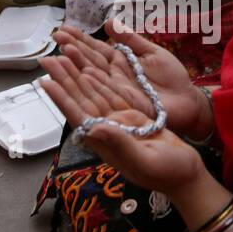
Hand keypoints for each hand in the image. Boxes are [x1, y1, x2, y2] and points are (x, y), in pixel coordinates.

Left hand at [38, 72, 204, 195]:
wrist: (187, 175)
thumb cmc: (168, 172)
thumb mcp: (145, 161)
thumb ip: (121, 144)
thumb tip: (95, 128)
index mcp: (106, 142)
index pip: (79, 116)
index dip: (61, 99)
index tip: (45, 81)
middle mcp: (107, 131)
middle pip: (81, 101)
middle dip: (64, 80)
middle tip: (47, 58)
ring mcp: (118, 123)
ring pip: (94, 94)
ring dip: (78, 76)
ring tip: (62, 57)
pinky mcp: (131, 118)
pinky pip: (112, 94)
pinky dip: (100, 80)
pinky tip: (89, 68)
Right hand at [47, 21, 213, 141]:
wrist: (189, 102)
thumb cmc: (173, 79)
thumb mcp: (152, 52)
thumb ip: (130, 39)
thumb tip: (109, 21)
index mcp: (120, 63)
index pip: (95, 49)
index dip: (80, 39)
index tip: (63, 29)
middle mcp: (113, 77)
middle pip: (88, 62)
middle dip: (71, 50)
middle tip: (55, 37)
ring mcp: (116, 91)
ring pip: (92, 77)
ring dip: (76, 67)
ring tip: (60, 53)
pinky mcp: (123, 104)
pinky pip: (105, 94)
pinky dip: (92, 86)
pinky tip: (79, 75)